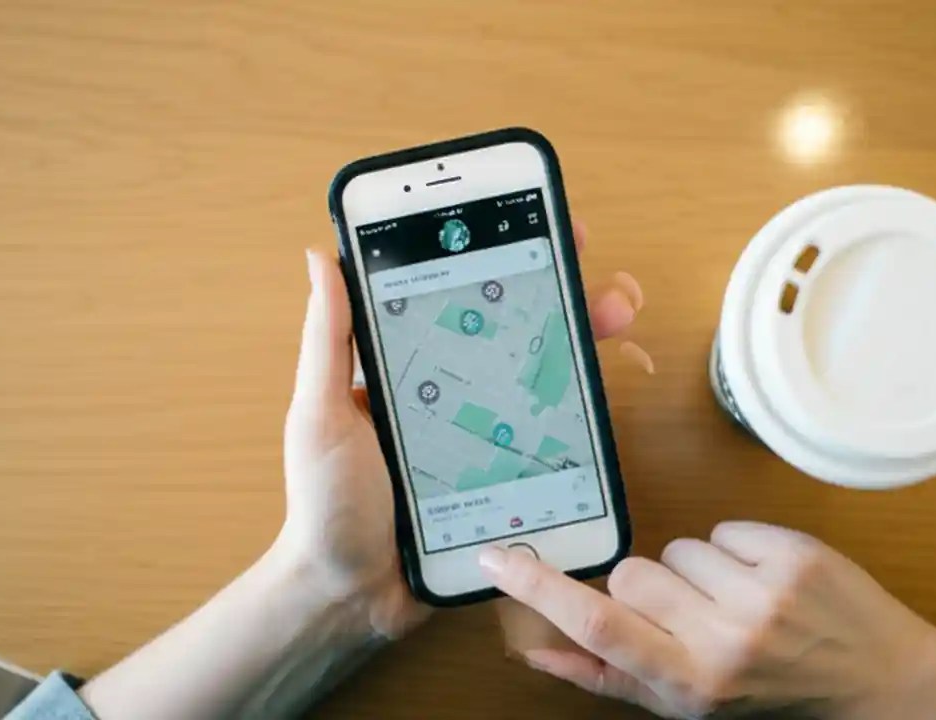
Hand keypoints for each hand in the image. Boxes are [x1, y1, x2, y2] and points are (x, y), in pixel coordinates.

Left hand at [273, 221, 642, 638]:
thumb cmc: (326, 504)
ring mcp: (488, 432)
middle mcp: (455, 389)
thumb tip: (323, 254)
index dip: (508, 256)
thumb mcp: (319, 413)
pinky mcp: (510, 475)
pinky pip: (554, 435)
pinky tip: (609, 388)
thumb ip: (329, 340)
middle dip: (569, 293)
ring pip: (547, 373)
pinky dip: (586, 407)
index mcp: (410, 365)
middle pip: (521, 327)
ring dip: (587, 340)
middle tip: (600, 281)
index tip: (547, 228)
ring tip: (616, 322)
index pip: (465, 295)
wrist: (353, 595)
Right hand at [481, 522, 935, 719]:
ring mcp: (763, 595)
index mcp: (689, 685)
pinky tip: (764, 583)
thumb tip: (534, 650)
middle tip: (691, 617)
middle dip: (648, 589)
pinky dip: (737, 552)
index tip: (498, 557)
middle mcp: (724, 642)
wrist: (874, 680)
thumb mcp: (684, 704)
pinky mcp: (794, 555)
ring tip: (736, 604)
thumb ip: (606, 676)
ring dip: (697, 572)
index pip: (597, 627)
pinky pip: (724, 528)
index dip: (540, 589)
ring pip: (678, 548)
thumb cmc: (767, 696)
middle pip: (632, 575)